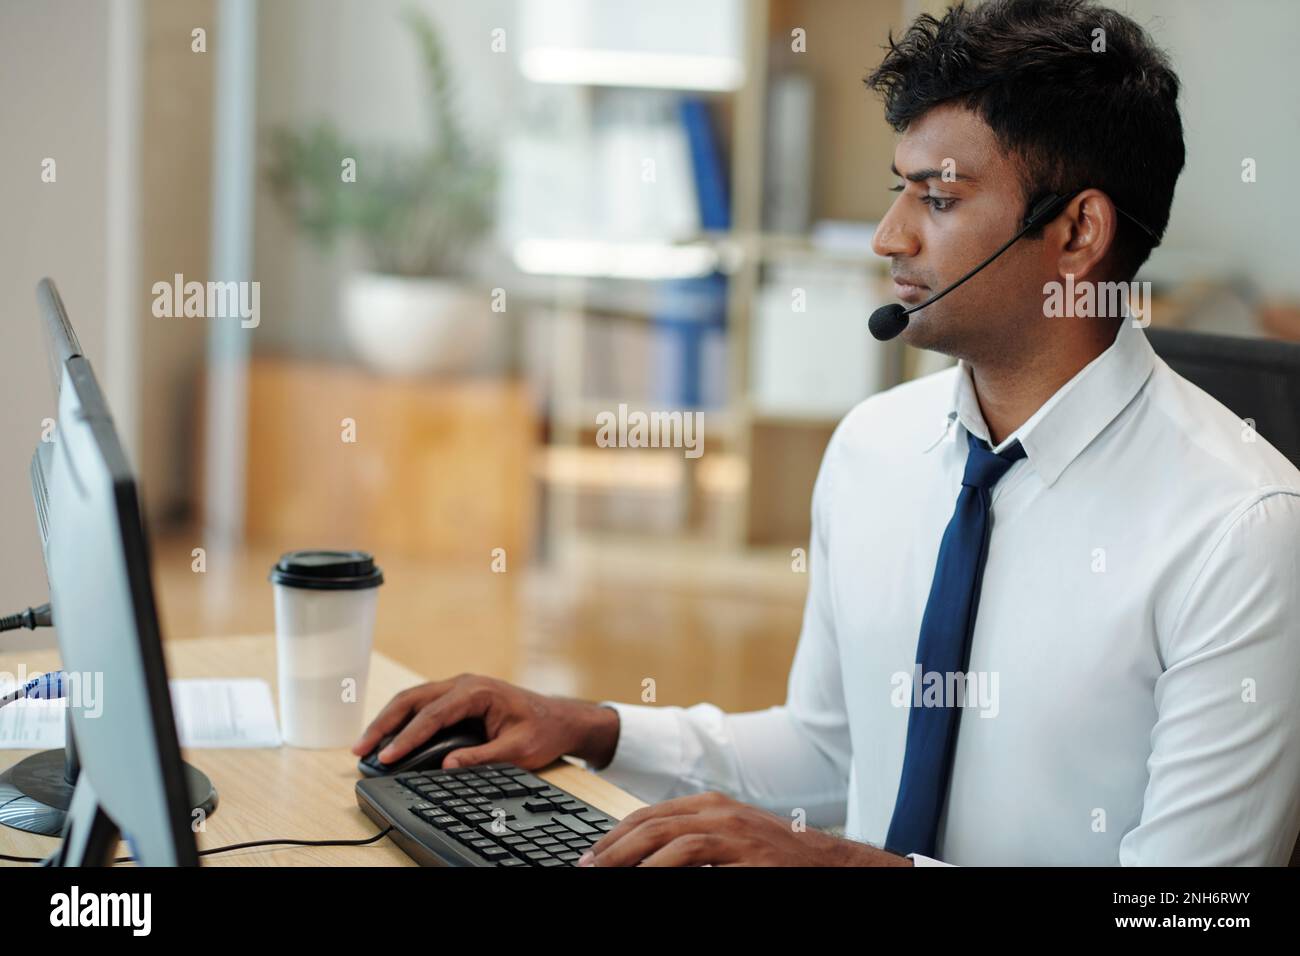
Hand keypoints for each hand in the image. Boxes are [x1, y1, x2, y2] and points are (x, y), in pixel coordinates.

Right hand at [351, 674, 619, 769]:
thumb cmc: (542, 730)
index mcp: (478, 692)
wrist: (559, 719)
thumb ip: (483, 757)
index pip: (433, 715)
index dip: (407, 738)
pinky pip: (421, 706)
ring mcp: (458, 688)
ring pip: (412, 700)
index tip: (388, 757)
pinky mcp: (456, 699)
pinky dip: (401, 720)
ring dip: (387, 721)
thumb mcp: (518, 750)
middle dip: (383, 724)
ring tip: (364, 746)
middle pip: (413, 700)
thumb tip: (448, 766)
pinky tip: (387, 738)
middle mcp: (464, 684)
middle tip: (360, 749)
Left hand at [578, 792, 913, 866]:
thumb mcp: (734, 846)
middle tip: (585, 867)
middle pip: (650, 822)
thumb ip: (696, 848)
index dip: (616, 835)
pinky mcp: (746, 850)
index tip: (592, 856)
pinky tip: (642, 876)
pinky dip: (661, 865)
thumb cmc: (782, 860)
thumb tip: (651, 863)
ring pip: (665, 834)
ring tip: (602, 873)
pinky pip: (693, 853)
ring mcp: (733, 828)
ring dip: (626, 857)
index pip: (651, 815)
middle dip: (611, 847)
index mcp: (713, 805)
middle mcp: (719, 810)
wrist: (835, 865)